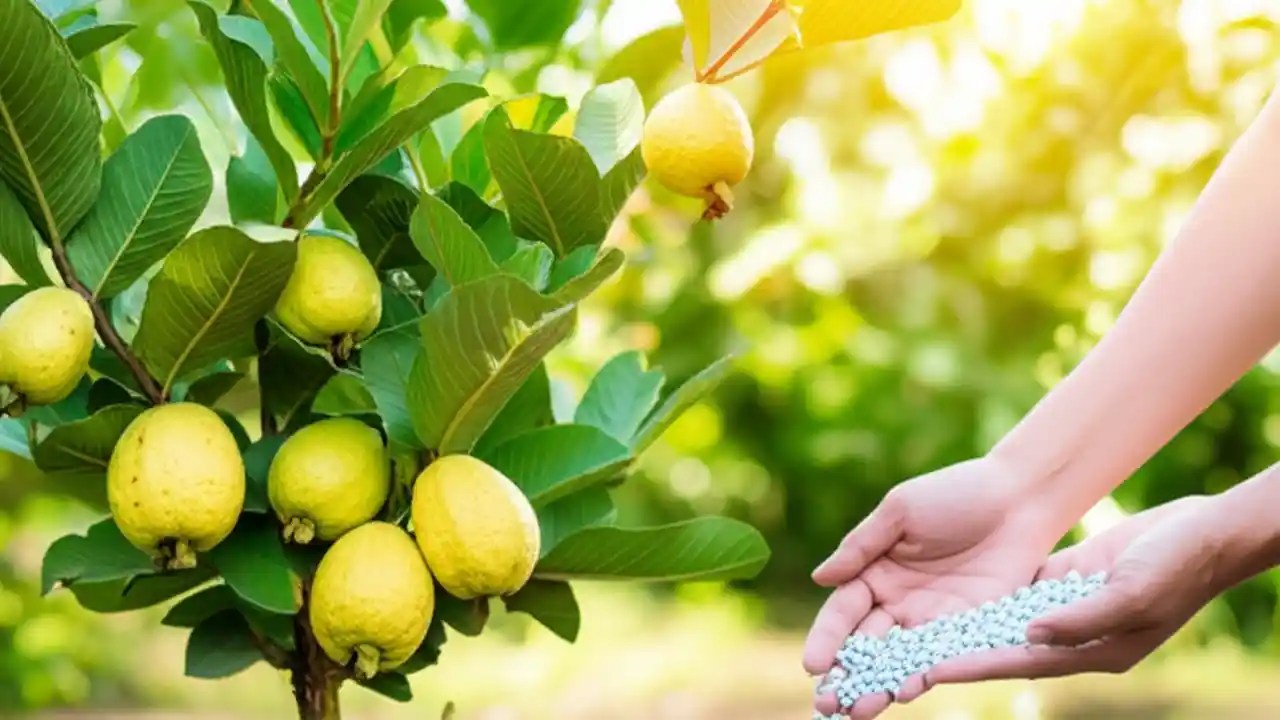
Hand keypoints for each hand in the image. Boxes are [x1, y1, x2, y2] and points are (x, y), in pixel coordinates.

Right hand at [805, 455, 1066, 717]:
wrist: (1019, 499)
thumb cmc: (955, 493)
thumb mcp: (901, 511)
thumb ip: (861, 546)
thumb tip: (820, 578)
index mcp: (876, 570)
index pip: (843, 611)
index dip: (827, 638)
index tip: (813, 664)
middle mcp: (899, 600)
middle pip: (865, 645)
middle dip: (844, 674)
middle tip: (825, 704)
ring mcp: (931, 618)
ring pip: (897, 660)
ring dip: (876, 686)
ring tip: (857, 712)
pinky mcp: (967, 629)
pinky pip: (939, 658)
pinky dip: (919, 677)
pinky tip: (902, 693)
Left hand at [920, 494, 1245, 691]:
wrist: (1203, 533)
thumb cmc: (1175, 567)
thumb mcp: (1130, 595)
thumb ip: (1080, 619)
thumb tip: (1029, 634)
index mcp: (1092, 653)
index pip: (1019, 663)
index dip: (974, 666)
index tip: (929, 672)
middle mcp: (1073, 636)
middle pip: (1002, 648)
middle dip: (958, 654)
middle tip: (910, 659)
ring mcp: (1068, 607)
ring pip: (1005, 621)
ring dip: (967, 625)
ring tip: (918, 627)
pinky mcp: (1065, 578)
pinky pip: (1019, 592)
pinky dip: (988, 594)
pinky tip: (949, 589)